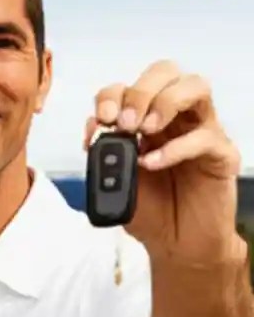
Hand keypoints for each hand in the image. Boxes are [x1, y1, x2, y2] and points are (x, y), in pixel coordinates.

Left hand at [85, 60, 244, 262]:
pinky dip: (175, 148)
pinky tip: (152, 164)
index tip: (101, 120)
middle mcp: (175, 118)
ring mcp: (201, 131)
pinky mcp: (221, 154)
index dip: (111, 96)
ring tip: (143, 131)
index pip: (129, 86)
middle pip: (166, 72)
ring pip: (195, 88)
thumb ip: (103, 154)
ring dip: (164, 102)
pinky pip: (205, 137)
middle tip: (125, 123)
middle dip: (140, 91)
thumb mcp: (114, 181)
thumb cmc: (148, 208)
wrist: (175, 243)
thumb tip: (95, 128)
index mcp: (145, 118)